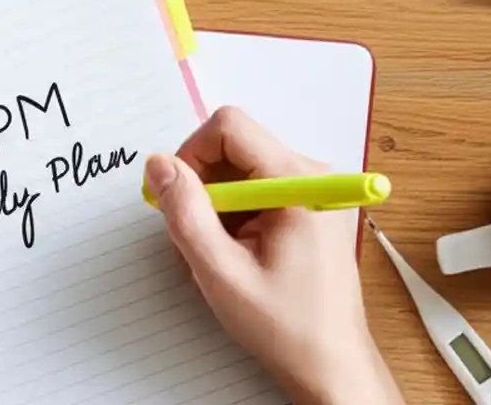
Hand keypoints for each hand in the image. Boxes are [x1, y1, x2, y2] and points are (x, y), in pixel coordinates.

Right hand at [144, 107, 403, 404]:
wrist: (331, 365)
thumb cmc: (285, 326)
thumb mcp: (221, 272)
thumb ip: (185, 213)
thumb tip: (158, 164)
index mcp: (298, 182)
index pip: (230, 126)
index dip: (191, 153)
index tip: (177, 195)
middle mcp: (312, 175)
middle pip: (236, 146)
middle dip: (202, 185)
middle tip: (194, 237)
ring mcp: (314, 190)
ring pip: (242, 168)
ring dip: (217, 205)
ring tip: (218, 253)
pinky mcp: (310, 206)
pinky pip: (258, 188)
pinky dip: (235, 214)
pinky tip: (236, 253)